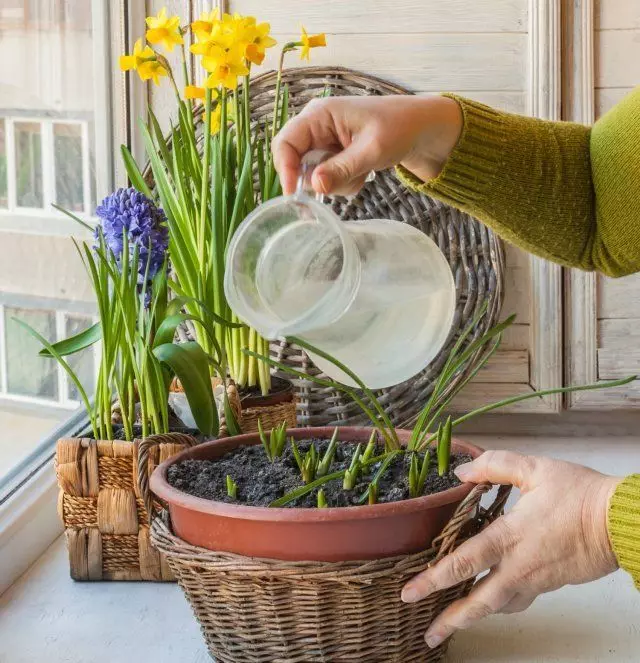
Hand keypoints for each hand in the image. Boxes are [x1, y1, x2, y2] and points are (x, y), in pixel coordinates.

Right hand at [272, 95, 462, 195]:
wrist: (419, 129)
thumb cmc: (399, 128)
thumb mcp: (372, 150)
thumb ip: (342, 168)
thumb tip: (315, 185)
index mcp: (320, 114)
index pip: (285, 143)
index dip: (285, 169)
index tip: (294, 195)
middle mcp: (316, 126)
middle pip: (295, 162)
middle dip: (316, 179)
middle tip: (341, 184)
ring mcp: (323, 142)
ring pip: (312, 175)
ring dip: (334, 183)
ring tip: (361, 173)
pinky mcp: (332, 155)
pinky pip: (325, 179)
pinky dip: (342, 183)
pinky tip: (362, 173)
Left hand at [401, 450, 620, 648]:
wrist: (620, 521)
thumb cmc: (579, 494)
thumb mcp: (534, 469)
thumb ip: (495, 466)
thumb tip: (462, 472)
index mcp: (510, 535)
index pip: (465, 561)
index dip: (435, 578)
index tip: (411, 592)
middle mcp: (519, 564)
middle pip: (479, 600)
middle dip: (449, 618)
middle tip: (427, 632)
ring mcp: (535, 579)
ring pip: (498, 607)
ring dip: (472, 618)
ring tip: (449, 625)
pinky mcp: (548, 584)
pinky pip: (517, 601)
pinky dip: (497, 606)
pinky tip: (488, 604)